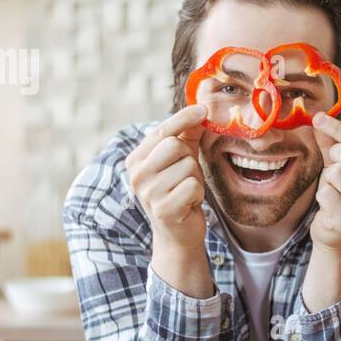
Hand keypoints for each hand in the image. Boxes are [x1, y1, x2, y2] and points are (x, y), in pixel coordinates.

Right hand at [125, 104, 209, 252]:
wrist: (178, 232)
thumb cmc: (179, 190)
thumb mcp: (181, 159)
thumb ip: (187, 134)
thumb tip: (202, 109)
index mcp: (136, 159)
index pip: (162, 130)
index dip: (184, 118)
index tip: (203, 109)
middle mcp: (137, 174)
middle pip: (175, 146)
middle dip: (189, 159)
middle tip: (185, 176)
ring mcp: (148, 193)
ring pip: (188, 166)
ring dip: (195, 179)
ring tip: (185, 191)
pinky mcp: (163, 209)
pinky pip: (193, 186)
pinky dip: (197, 194)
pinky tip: (188, 203)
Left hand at [309, 112, 340, 253]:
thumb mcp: (340, 167)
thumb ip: (331, 144)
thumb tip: (318, 120)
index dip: (336, 127)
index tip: (317, 117)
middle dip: (333, 156)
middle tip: (333, 169)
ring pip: (335, 172)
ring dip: (327, 180)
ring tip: (334, 191)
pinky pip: (325, 193)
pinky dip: (322, 196)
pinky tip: (330, 206)